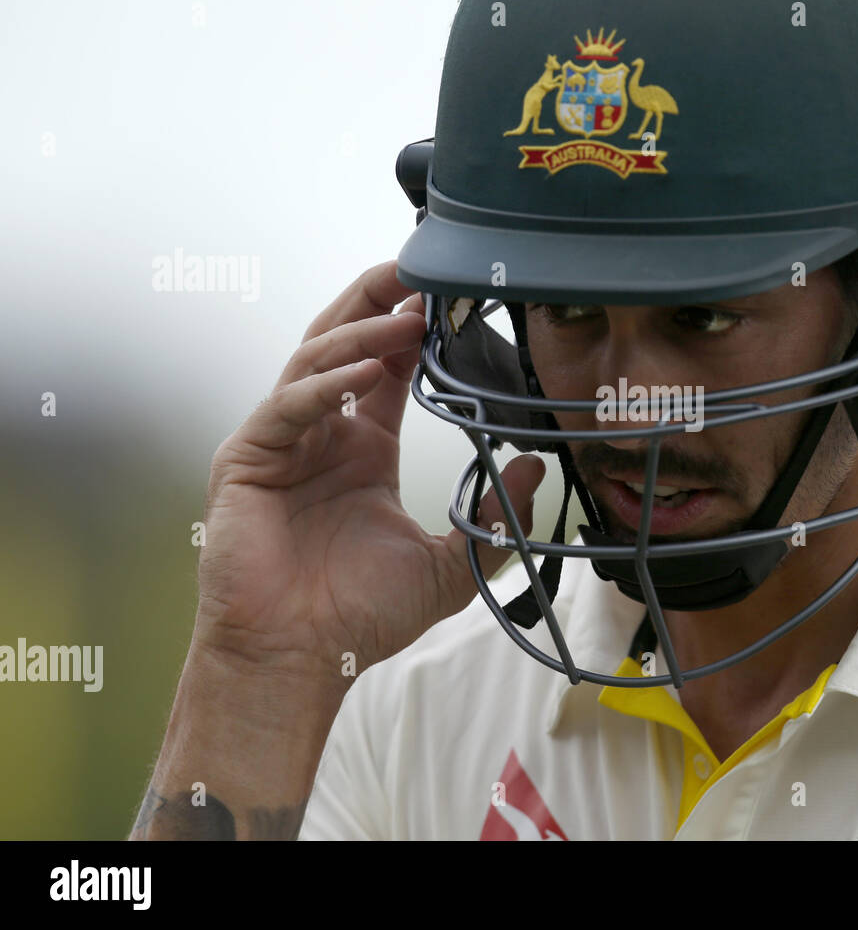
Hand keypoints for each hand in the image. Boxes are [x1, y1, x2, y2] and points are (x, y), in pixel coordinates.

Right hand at [193, 262, 544, 686]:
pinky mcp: (247, 459)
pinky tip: (365, 371)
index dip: (415, 327)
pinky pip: (289, 406)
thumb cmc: (360, 617)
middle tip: (420, 268)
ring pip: (315, 361)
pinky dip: (326, 383)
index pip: (388, 367)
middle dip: (379, 301)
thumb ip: (492, 520)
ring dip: (362, 333)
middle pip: (343, 342)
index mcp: (363, 449)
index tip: (451, 296)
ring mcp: (281, 442)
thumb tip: (536, 468)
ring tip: (410, 315)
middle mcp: (322, 435)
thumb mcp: (448, 567)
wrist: (299, 662)